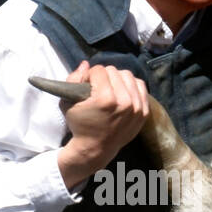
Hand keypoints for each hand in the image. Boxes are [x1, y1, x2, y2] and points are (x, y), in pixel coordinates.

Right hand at [57, 61, 149, 189]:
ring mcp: (136, 107)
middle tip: (97, 88)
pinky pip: (140, 86)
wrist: (96, 148)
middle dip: (103, 77)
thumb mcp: (68, 103)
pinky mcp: (144, 111)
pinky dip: (131, 86)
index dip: (89, 76)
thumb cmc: (80, 125)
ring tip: (110, 89)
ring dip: (117, 79)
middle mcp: (124, 101)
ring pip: (128, 75)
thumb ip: (73, 79)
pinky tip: (123, 92)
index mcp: (105, 99)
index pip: (98, 70)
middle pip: (113, 71)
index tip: (86, 85)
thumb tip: (85, 64)